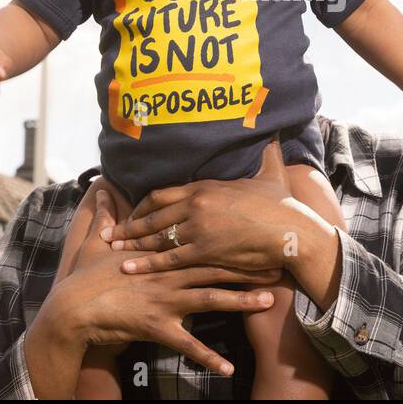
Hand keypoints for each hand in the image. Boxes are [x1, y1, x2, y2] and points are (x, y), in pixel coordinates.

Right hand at [27, 185, 281, 394]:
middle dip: (246, 264)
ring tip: (268, 300)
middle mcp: (166, 274)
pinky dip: (207, 357)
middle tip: (275, 261)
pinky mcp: (157, 326)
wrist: (71, 311)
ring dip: (240, 300)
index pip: (198, 241)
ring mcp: (164, 300)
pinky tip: (228, 366)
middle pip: (214, 265)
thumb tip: (101, 190)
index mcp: (158, 255)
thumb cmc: (83, 279)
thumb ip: (105, 217)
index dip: (226, 236)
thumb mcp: (95, 244)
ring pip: (210, 298)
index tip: (250, 231)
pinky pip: (188, 345)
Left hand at [101, 140, 311, 274]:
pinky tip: (131, 269)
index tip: (131, 213)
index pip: (161, 194)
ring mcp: (198, 229)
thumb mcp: (271, 172)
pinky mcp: (205, 251)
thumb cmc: (282, 204)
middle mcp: (196, 205)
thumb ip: (267, 152)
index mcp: (204, 186)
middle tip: (111, 233)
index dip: (142, 206)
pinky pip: (169, 258)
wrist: (291, 230)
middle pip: (152, 216)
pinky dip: (147, 264)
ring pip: (156, 238)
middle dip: (129, 227)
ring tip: (114, 251)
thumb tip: (275, 134)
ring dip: (133, 245)